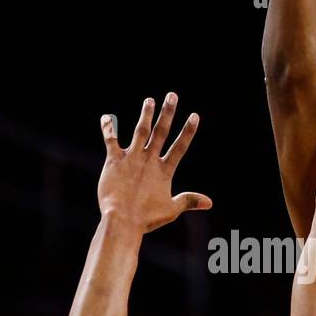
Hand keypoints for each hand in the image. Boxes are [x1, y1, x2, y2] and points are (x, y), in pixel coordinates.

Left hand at [97, 95, 212, 231]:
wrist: (123, 220)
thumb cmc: (147, 218)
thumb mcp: (171, 209)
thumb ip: (189, 201)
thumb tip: (210, 202)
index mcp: (164, 171)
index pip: (180, 147)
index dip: (188, 131)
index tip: (195, 115)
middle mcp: (149, 160)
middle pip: (161, 132)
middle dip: (168, 113)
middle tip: (172, 95)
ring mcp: (132, 158)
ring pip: (141, 131)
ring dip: (146, 115)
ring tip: (150, 100)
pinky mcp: (114, 161)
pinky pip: (111, 140)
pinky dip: (108, 128)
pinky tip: (106, 117)